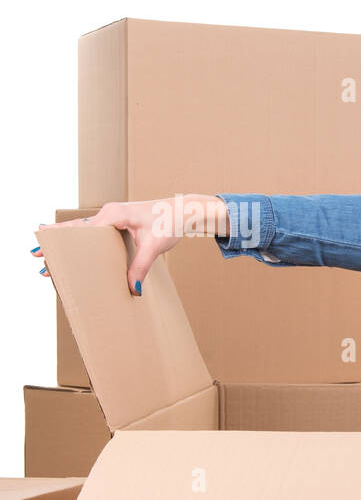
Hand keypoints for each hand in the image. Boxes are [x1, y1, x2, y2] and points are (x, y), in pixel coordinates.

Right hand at [34, 194, 226, 296]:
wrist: (184, 211)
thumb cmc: (170, 223)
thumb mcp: (154, 247)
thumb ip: (140, 266)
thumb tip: (132, 288)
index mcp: (113, 214)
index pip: (80, 229)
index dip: (61, 240)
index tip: (43, 249)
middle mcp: (109, 212)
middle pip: (76, 229)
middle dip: (57, 243)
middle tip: (37, 257)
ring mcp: (113, 216)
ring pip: (84, 230)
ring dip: (68, 242)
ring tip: (51, 257)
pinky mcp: (118, 222)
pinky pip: (95, 232)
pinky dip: (83, 241)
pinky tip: (76, 251)